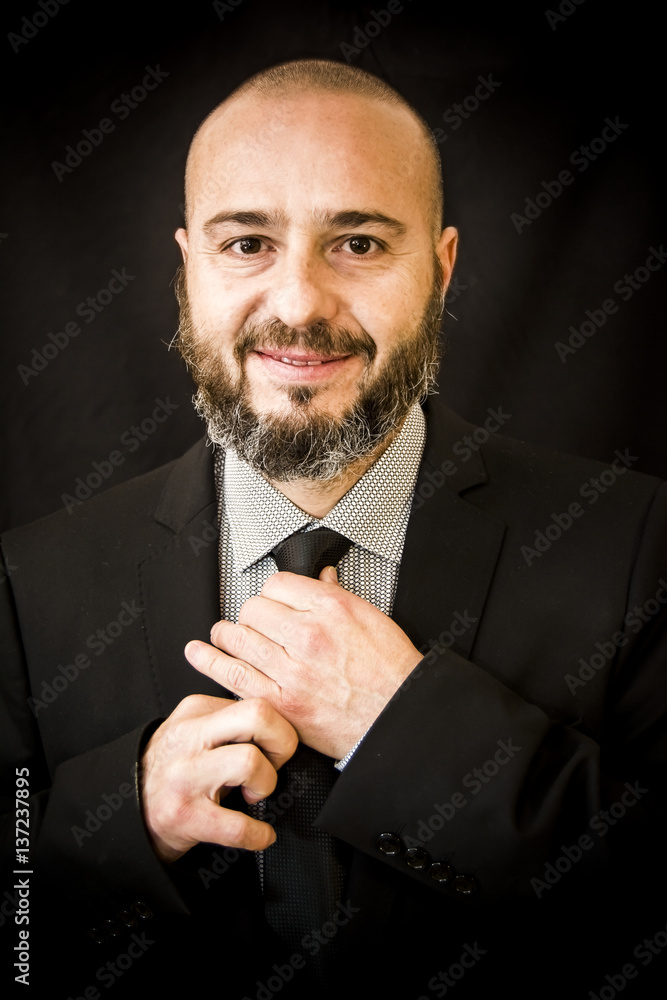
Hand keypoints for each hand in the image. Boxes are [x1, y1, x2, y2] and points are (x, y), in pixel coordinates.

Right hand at [141, 694, 297, 862]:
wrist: (129, 810)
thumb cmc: (173, 769)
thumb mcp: (194, 730)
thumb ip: (229, 720)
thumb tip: (279, 726)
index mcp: (196, 711)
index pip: (257, 702)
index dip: (278, 728)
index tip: (274, 748)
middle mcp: (189, 738)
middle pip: (259, 715)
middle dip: (283, 742)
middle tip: (276, 763)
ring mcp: (185, 776)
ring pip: (250, 761)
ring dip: (266, 784)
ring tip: (254, 794)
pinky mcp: (184, 815)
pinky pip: (238, 825)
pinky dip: (258, 834)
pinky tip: (260, 834)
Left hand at [184, 568, 422, 759]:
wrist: (397, 718)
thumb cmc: (389, 671)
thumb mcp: (371, 618)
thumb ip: (338, 595)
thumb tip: (320, 578)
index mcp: (331, 609)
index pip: (277, 584)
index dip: (272, 592)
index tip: (273, 601)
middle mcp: (307, 635)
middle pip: (253, 608)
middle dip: (251, 614)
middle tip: (255, 623)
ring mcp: (290, 670)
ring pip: (237, 637)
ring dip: (226, 634)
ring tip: (224, 635)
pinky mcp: (280, 702)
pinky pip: (233, 676)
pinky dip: (210, 662)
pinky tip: (198, 652)